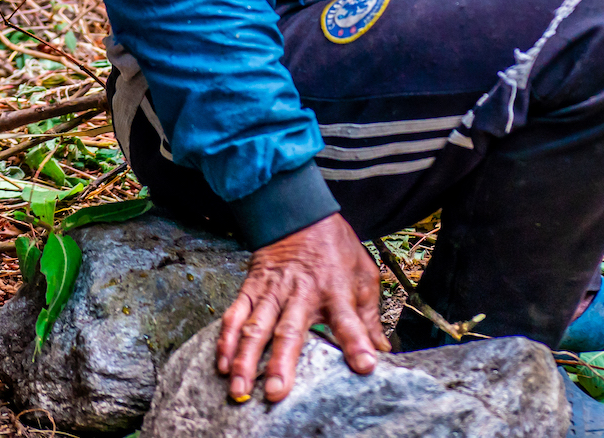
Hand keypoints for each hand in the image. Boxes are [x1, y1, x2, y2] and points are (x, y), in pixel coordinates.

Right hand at [217, 212, 389, 402]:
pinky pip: (236, 314)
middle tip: (276, 391)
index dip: (357, 343)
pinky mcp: (253, 286)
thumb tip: (381, 347)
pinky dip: (226, 339)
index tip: (364, 366)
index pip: (349, 320)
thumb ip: (369, 314)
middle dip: (282, 362)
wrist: (301, 211)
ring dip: (246, 359)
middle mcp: (303, 292)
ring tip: (239, 388)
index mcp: (336, 289)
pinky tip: (222, 363)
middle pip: (291, 330)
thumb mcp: (362, 272)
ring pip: (256, 326)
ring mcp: (274, 290)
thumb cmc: (335, 245)